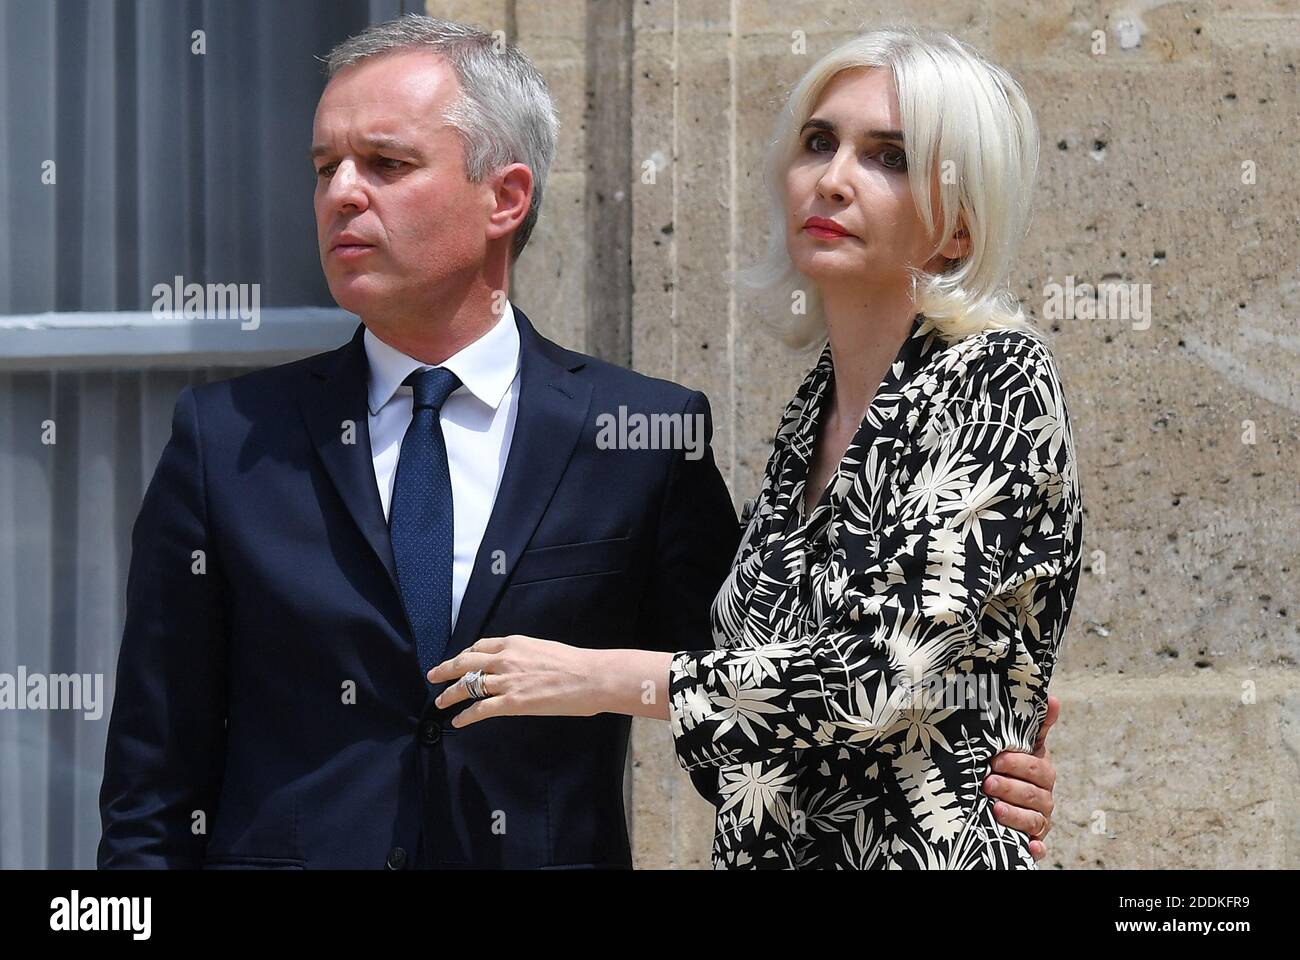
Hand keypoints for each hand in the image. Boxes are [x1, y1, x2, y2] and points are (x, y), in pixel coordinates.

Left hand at [428, 635, 603, 727]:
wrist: (592, 677)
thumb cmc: (576, 664)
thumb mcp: (544, 650)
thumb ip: (525, 657)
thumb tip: (520, 668)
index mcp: (514, 643)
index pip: (480, 647)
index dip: (465, 655)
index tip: (460, 661)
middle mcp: (505, 659)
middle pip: (465, 663)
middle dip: (445, 669)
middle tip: (433, 676)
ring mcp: (507, 681)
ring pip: (467, 686)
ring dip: (450, 695)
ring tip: (440, 702)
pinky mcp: (512, 703)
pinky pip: (480, 709)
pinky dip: (465, 716)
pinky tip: (458, 722)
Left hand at [984, 693, 1059, 861]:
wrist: (1004, 799)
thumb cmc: (1012, 767)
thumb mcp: (1023, 746)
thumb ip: (1035, 725)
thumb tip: (1051, 697)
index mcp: (1041, 772)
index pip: (1037, 767)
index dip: (1019, 763)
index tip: (996, 759)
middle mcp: (1043, 797)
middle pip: (1034, 794)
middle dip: (1011, 788)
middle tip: (987, 782)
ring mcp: (1038, 820)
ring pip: (1033, 819)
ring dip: (1016, 815)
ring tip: (994, 809)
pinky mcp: (1032, 841)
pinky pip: (1038, 847)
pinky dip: (1036, 848)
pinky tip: (1030, 848)